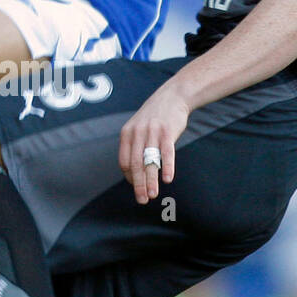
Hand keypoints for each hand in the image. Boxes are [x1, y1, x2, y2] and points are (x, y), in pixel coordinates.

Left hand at [118, 83, 190, 203]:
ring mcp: (152, 132)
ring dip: (151, 181)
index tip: (136, 188)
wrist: (172, 96)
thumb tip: (134, 173)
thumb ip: (134, 147)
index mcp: (127, 134)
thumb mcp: (138, 128)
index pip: (124, 161)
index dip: (129, 177)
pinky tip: (167, 179)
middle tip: (142, 200)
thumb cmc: (155, 117)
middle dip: (138, 185)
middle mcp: (137, 133)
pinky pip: (167, 153)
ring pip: (149, 161)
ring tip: (152, 195)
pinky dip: (167, 167)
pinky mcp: (168, 132)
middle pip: (135, 164)